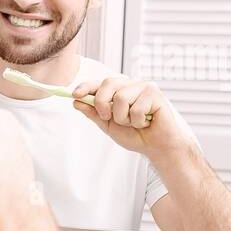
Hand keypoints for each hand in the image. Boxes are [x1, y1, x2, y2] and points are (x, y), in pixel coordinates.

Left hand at [71, 76, 190, 158]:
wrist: (156, 147)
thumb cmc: (135, 134)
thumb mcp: (108, 125)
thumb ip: (94, 113)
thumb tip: (76, 102)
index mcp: (119, 89)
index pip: (100, 83)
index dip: (86, 86)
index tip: (74, 94)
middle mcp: (131, 84)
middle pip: (108, 85)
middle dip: (103, 105)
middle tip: (109, 118)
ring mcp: (144, 87)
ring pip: (121, 98)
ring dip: (124, 118)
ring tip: (134, 123)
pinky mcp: (156, 94)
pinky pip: (137, 108)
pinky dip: (138, 121)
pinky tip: (146, 122)